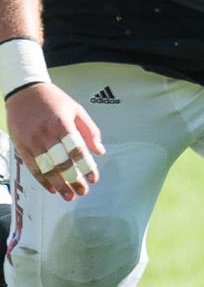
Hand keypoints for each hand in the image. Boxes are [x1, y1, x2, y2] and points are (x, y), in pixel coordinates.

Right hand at [5, 83, 102, 201]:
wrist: (24, 92)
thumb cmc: (54, 100)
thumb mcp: (77, 110)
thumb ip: (90, 131)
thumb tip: (100, 151)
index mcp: (62, 124)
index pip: (76, 149)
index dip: (86, 166)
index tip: (94, 178)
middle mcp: (46, 134)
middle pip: (61, 161)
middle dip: (73, 179)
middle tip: (83, 191)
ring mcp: (31, 140)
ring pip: (46, 167)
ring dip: (58, 184)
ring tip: (69, 195)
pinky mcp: (21, 145)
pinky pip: (32, 166)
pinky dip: (42, 179)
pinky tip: (52, 188)